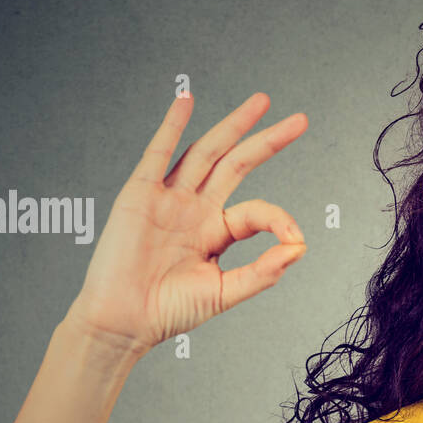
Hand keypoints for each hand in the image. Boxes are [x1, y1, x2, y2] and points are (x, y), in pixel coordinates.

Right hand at [65, 92, 307, 353]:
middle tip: (298, 120)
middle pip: (237, 164)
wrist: (123, 321)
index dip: (279, 220)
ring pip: (206, 152)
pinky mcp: (140, 194)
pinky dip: (171, 125)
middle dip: (267, 141)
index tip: (296, 238)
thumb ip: (263, 271)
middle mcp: (195, 209)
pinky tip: (186, 101)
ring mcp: (169, 198)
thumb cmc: (168, 311)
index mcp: (216, 232)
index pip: (256, 212)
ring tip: (260, 102)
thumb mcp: (224, 292)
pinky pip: (158, 152)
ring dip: (233, 125)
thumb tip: (300, 247)